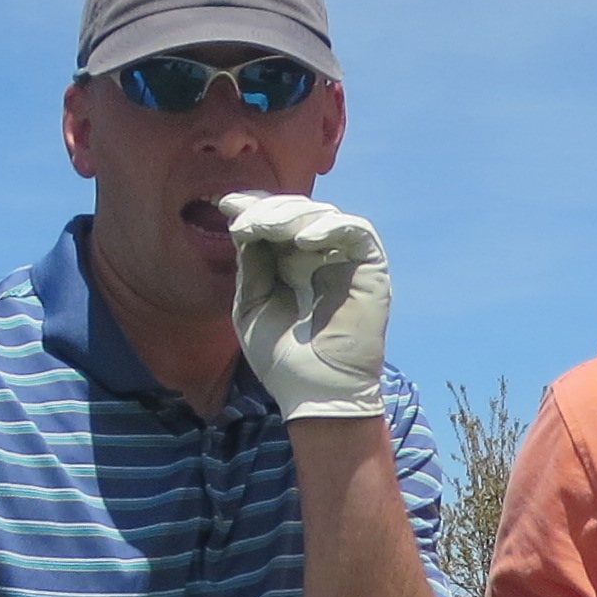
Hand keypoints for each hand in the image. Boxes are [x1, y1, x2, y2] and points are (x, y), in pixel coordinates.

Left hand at [225, 194, 391, 421]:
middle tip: (242, 220)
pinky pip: (356, 230)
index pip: (275, 221)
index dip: (253, 206)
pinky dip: (329, 227)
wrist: (315, 393)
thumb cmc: (281, 358)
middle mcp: (318, 255)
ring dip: (289, 215)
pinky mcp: (370, 267)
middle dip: (266, 210)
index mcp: (290, 263)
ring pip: (322, 214)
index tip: (225, 204)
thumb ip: (251, 264)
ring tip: (263, 229)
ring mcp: (345, 260)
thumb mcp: (251, 304)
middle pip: (296, 211)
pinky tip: (302, 241)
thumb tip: (244, 223)